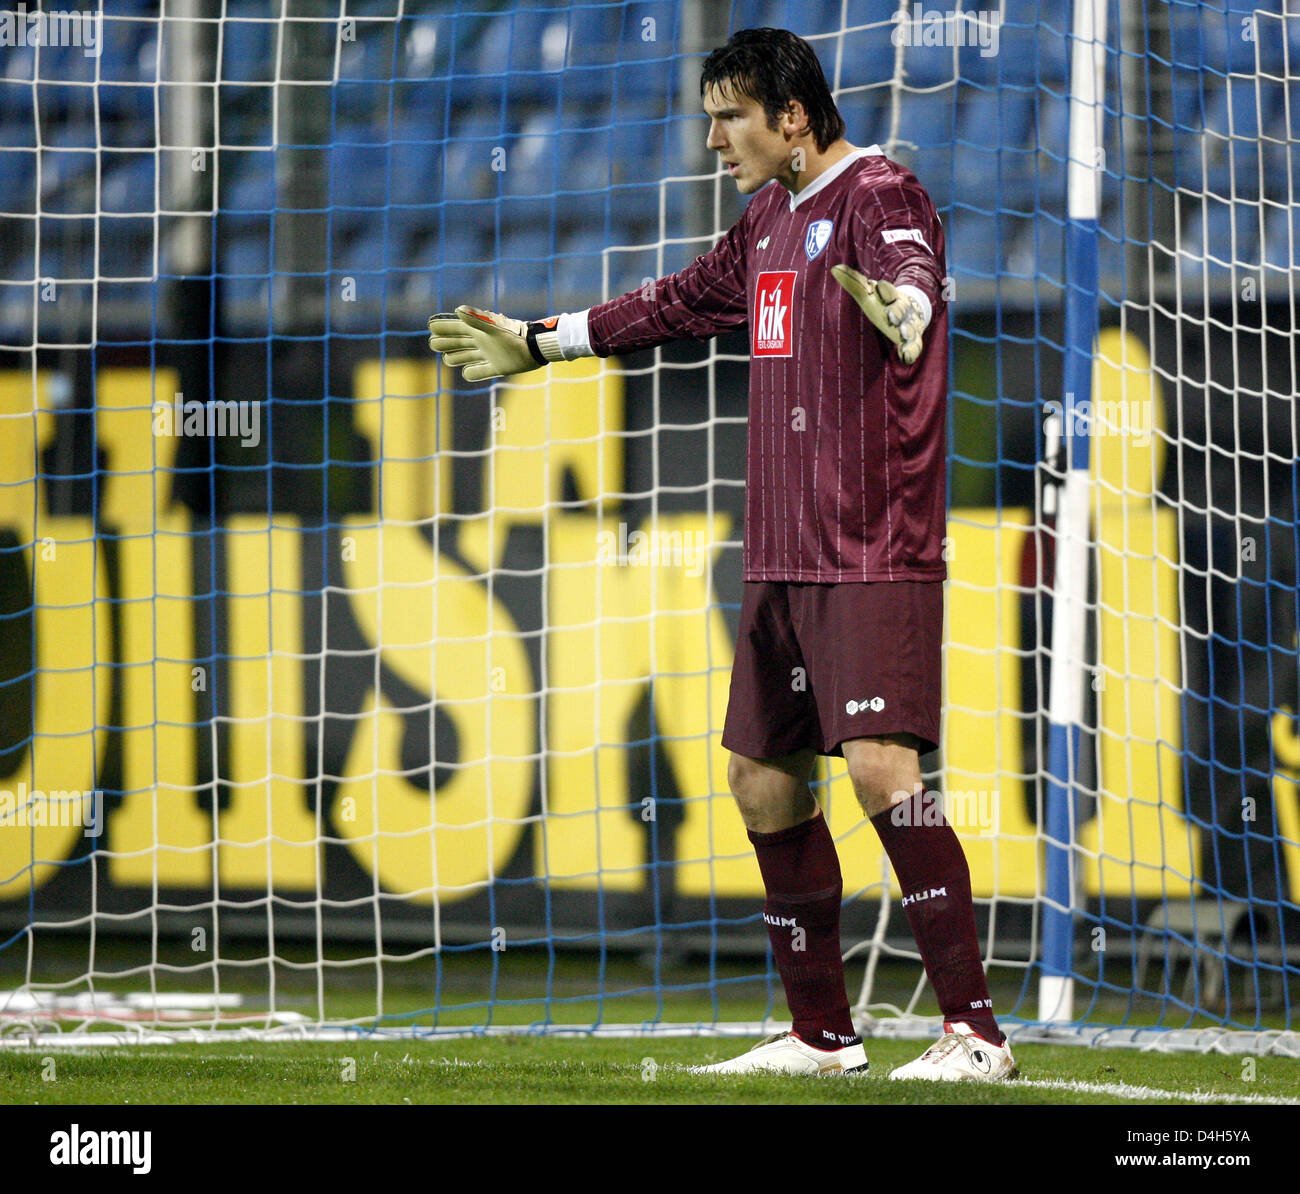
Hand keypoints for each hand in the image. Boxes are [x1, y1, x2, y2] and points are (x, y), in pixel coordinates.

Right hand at [427, 306, 557, 380]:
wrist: (533, 349)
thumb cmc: (513, 336)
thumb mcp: (492, 328)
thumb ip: (475, 319)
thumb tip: (458, 310)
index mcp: (477, 330)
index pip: (455, 327)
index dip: (443, 327)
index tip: (431, 327)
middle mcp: (481, 341)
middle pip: (457, 342)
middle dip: (445, 343)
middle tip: (434, 344)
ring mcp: (488, 354)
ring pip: (466, 356)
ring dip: (456, 357)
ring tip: (448, 359)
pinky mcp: (497, 367)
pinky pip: (480, 372)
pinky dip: (473, 373)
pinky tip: (467, 373)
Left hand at [830, 267, 926, 363]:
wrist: (913, 311)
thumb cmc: (883, 304)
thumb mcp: (868, 296)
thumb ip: (853, 283)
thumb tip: (834, 269)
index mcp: (889, 297)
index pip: (887, 290)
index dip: (883, 289)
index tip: (877, 287)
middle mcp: (901, 310)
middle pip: (899, 308)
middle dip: (896, 310)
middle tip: (890, 316)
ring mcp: (909, 324)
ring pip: (910, 326)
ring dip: (906, 331)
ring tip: (902, 334)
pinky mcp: (914, 340)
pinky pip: (915, 346)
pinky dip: (911, 351)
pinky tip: (906, 357)